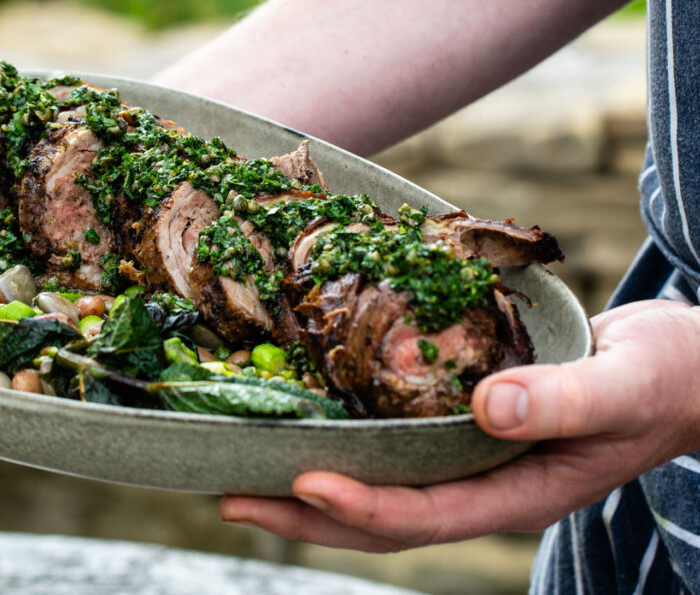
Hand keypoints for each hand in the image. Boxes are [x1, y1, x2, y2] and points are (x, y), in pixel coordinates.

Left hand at [221, 299, 699, 550]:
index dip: (362, 506)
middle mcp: (485, 484)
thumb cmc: (666, 377)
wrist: (684, 368)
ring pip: (383, 486)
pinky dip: (349, 440)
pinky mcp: (466, 426)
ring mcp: (474, 460)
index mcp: (519, 491)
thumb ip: (559, 401)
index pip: (425, 515)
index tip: (302, 483)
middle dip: (307, 513)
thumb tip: (486, 409)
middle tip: (231, 497)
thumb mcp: (622, 385)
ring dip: (313, 484)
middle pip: (384, 516)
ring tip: (245, 472)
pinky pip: (398, 444)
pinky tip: (309, 421)